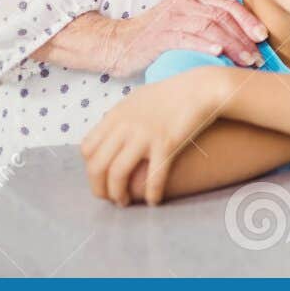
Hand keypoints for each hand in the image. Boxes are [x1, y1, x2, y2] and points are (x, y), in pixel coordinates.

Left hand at [81, 69, 228, 204]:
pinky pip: (153, 176)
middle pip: (97, 165)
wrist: (202, 87)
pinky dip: (152, 194)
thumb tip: (107, 130)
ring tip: (125, 202)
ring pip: (118, 173)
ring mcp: (145, 135)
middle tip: (108, 198)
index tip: (102, 177)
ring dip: (118, 194)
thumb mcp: (138, 98)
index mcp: (116, 115)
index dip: (91, 167)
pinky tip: (154, 201)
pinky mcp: (167, 143)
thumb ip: (120, 116)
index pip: (87, 148)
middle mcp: (125, 126)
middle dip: (99, 188)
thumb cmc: (173, 93)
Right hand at [109, 0, 267, 75]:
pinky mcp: (159, 34)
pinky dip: (205, 45)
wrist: (118, 43)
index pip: (227, 4)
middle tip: (258, 55)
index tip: (263, 36)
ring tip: (246, 60)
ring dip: (232, 44)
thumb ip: (209, 23)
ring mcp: (171, 16)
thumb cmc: (157, 37)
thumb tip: (245, 40)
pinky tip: (218, 54)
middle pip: (222, 16)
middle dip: (244, 36)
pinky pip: (187, 37)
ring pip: (209, 27)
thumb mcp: (185, 22)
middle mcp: (183, 1)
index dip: (248, 19)